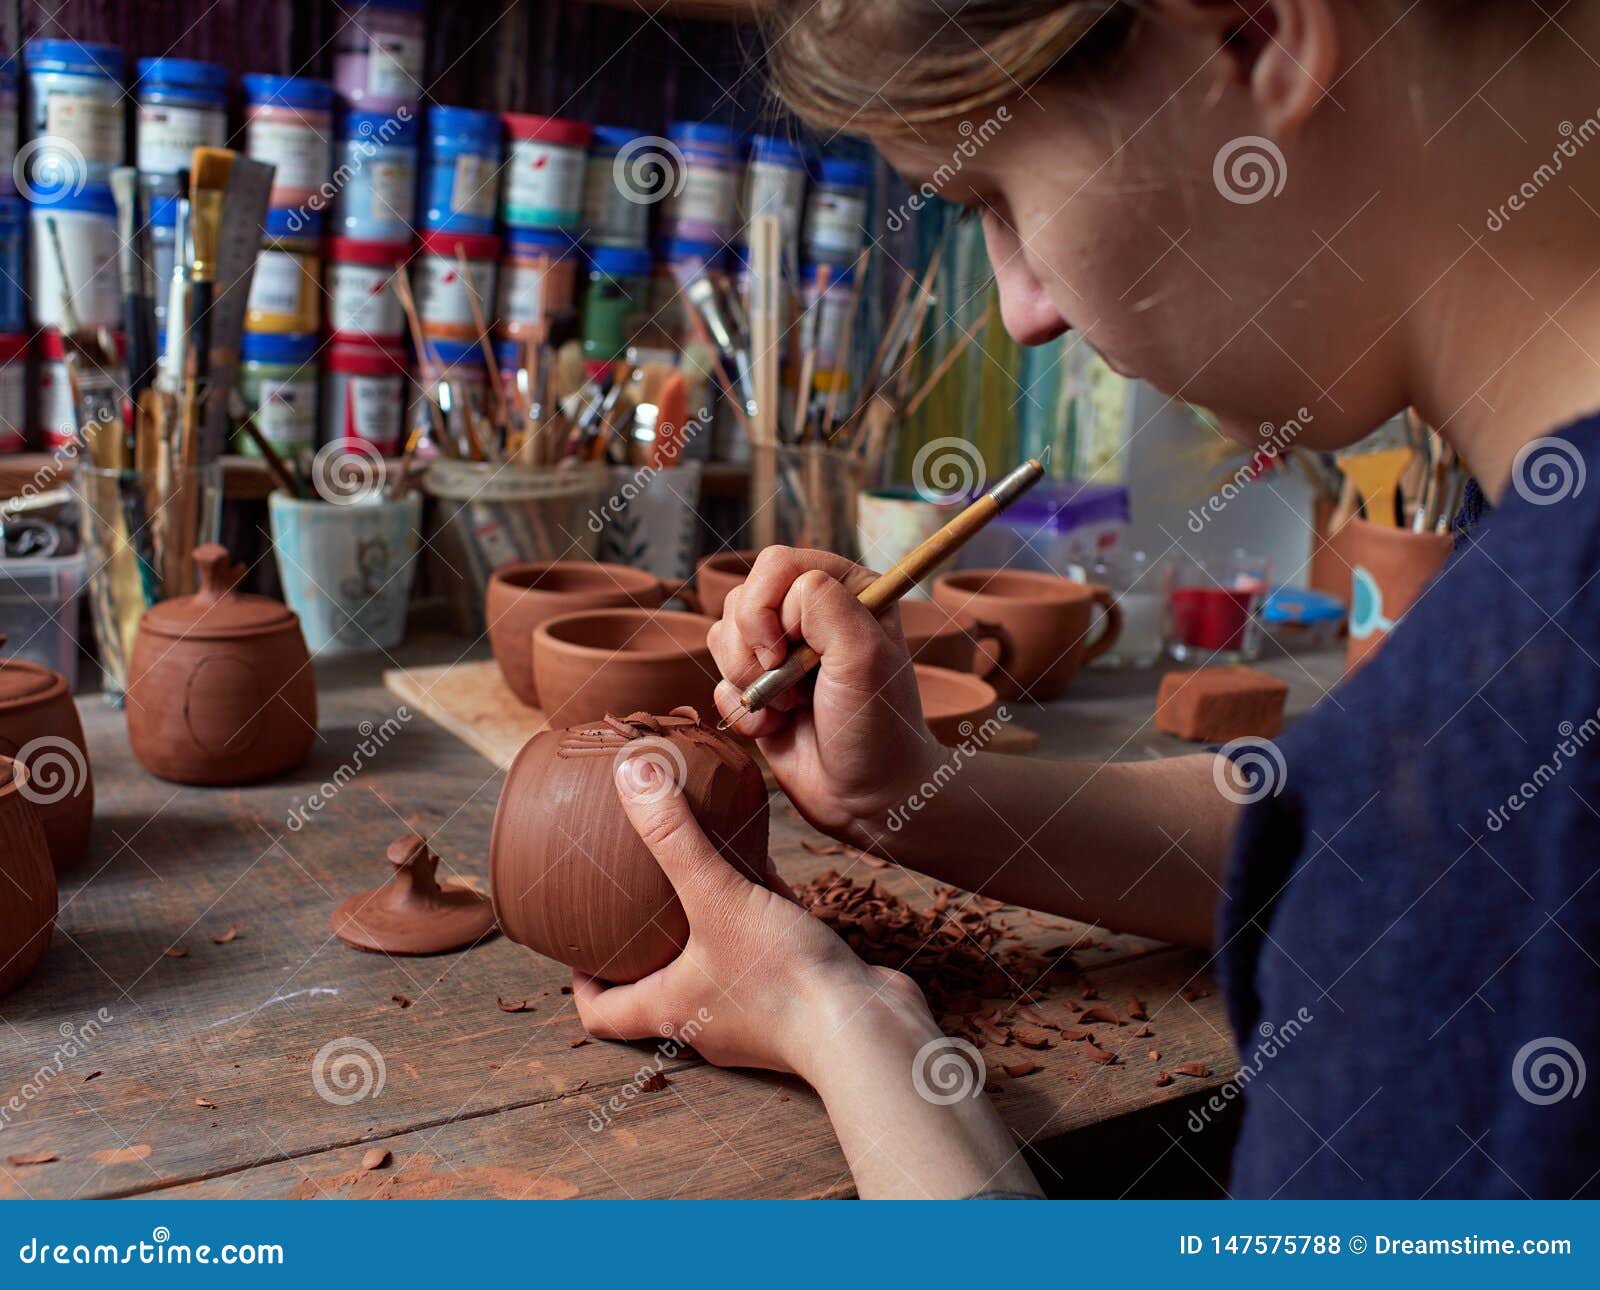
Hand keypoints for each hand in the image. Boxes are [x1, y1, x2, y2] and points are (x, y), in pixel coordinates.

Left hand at [572, 751, 928, 1076]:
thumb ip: (673, 837)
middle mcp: (706, 1018)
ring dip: (701, 925)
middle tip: (631, 895)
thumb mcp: (718, 895)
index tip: (579, 942)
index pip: (601, 1014)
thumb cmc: (783, 979)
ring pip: (713, 963)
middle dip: (642, 944)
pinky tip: (760, 861)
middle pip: (655, 987)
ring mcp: (754, 1011)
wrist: (868, 1028)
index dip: (582, 981)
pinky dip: (756, 910)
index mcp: (670, 1010)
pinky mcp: (798, 994)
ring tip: (693, 872)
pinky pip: (764, 947)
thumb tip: (632, 775)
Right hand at [707, 547, 943, 847]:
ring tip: (790, 707)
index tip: (785, 652)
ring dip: (747, 681)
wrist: (869, 797)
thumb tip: (784, 597)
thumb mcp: (864, 656)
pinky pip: (718, 682)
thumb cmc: (878, 726)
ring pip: (721, 637)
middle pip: (740, 599)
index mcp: (845, 588)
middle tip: (790, 687)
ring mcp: (782, 651)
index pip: (776, 563)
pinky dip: (742, 711)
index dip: (766, 608)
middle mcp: (810, 613)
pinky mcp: (759, 689)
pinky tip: (778, 728)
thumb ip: (824, 606)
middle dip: (752, 650)